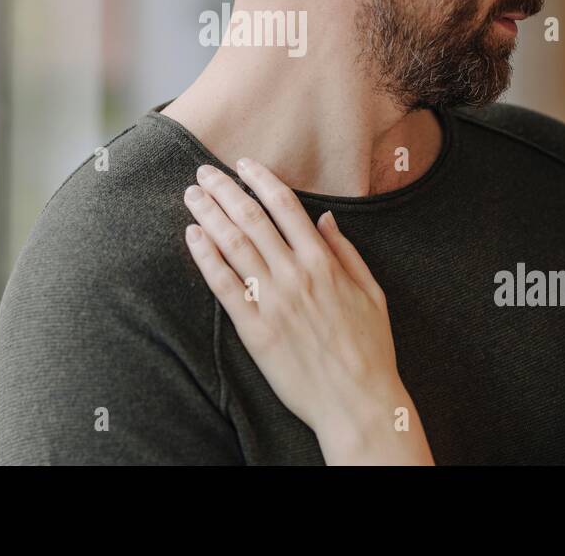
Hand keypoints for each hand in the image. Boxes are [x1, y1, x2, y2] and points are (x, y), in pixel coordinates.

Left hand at [181, 158, 433, 464]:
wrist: (357, 401)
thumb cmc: (370, 349)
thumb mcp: (372, 292)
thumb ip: (347, 252)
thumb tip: (325, 217)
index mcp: (324, 262)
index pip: (286, 206)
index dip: (261, 179)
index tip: (244, 163)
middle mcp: (295, 275)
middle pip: (252, 219)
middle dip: (225, 190)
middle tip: (203, 172)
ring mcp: (273, 301)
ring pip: (234, 245)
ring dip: (210, 215)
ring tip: (192, 195)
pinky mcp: (254, 329)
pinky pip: (224, 285)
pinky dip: (206, 257)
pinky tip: (193, 236)